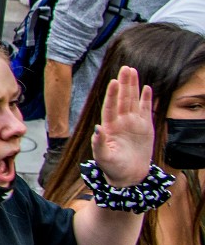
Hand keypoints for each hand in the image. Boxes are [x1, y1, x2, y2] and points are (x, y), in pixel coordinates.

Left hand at [92, 64, 156, 185]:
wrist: (128, 176)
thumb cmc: (112, 167)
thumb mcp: (103, 157)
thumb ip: (99, 143)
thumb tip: (98, 129)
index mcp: (109, 126)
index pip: (110, 106)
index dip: (112, 94)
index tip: (114, 81)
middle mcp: (120, 121)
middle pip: (122, 99)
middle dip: (124, 84)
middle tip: (126, 68)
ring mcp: (132, 123)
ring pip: (133, 101)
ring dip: (133, 86)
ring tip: (133, 71)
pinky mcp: (145, 128)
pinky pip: (146, 110)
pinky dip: (146, 99)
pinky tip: (147, 88)